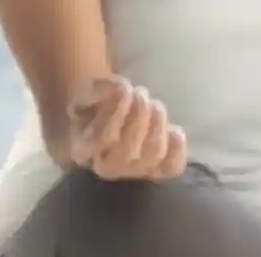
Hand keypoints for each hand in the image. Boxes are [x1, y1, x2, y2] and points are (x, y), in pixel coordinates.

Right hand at [66, 74, 188, 180]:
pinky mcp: (158, 170)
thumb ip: (99, 88)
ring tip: (154, 105)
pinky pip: (172, 166)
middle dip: (139, 115)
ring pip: (153, 155)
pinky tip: (173, 130)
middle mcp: (107, 167)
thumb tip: (120, 87)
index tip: (125, 88)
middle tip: (141, 93)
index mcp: (83, 150)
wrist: (109, 119)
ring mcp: (134, 172)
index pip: (102, 139)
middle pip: (128, 151)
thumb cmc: (98, 105)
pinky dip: (177, 147)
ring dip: (157, 124)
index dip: (117, 112)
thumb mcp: (90, 92)